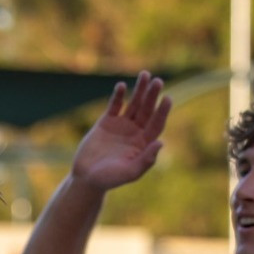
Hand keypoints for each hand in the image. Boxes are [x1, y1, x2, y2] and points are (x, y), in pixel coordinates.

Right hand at [71, 72, 170, 193]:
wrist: (86, 178)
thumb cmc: (109, 179)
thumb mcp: (129, 172)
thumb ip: (145, 160)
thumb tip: (160, 143)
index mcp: (144, 143)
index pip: (156, 123)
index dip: (162, 111)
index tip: (167, 98)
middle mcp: (135, 132)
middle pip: (147, 110)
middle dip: (152, 96)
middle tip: (158, 81)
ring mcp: (121, 126)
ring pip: (133, 104)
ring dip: (139, 90)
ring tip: (145, 74)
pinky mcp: (106, 122)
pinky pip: (114, 106)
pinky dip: (118, 96)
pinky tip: (121, 86)